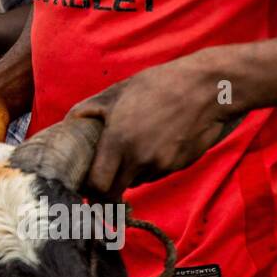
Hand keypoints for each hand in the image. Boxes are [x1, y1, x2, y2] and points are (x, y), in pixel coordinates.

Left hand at [67, 52, 238, 200]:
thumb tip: (69, 122)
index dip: (90, 188)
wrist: (207, 88)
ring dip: (130, 173)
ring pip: (137, 181)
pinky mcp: (180, 166)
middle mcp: (140, 159)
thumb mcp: (118, 92)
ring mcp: (162, 165)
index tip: (87, 183)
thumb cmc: (159, 85)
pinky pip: (156, 173)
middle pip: (116, 191)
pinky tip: (155, 143)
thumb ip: (90, 110)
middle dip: (107, 187)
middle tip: (103, 176)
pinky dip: (150, 166)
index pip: (98, 186)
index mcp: (119, 141)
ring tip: (134, 146)